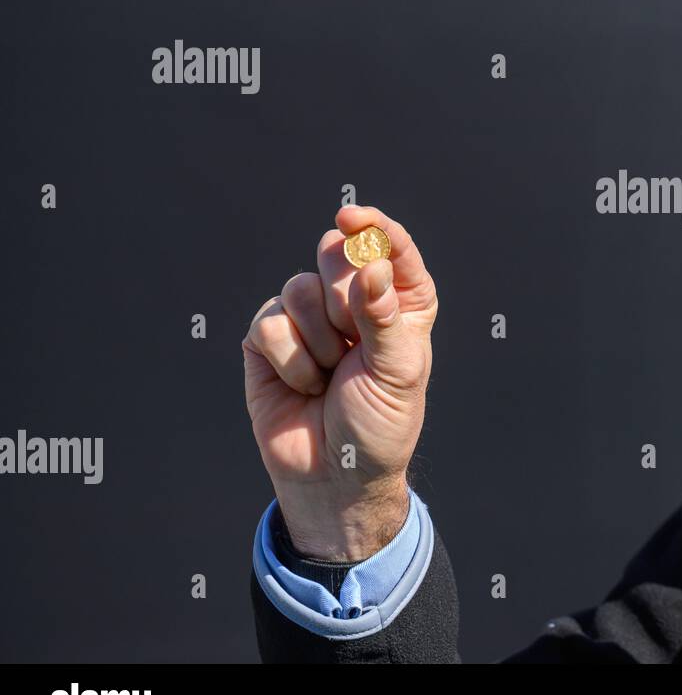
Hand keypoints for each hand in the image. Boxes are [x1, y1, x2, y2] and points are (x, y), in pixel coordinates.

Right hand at [242, 205, 437, 560]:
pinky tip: (303, 385)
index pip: (390, 247)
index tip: (353, 219)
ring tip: (330, 374)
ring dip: (318, 339)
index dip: (373, 227)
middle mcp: (354, 300)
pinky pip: (269, 321)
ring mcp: (309, 316)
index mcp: (400, 301)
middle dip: (342, 295)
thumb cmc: (378, 424)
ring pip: (299, 286)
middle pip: (337, 252)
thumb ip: (384, 316)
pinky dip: (289, 358)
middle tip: (352, 341)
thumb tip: (373, 264)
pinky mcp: (269, 338)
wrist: (335, 475)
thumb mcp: (396, 371)